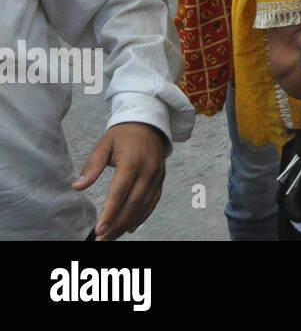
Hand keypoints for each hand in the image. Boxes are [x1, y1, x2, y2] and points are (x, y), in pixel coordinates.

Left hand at [74, 122, 166, 240]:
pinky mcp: (160, 179)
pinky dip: (142, 216)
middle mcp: (148, 171)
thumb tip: (78, 186)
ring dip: (128, 223)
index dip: (110, 212)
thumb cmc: (123, 134)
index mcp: (132, 162)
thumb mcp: (104, 145)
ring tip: (112, 237)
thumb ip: (92, 166)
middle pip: (133, 203)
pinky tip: (130, 227)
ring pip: (143, 205)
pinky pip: (153, 201)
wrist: (149, 123)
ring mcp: (157, 176)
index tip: (100, 229)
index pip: (120, 192)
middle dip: (117, 224)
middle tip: (103, 239)